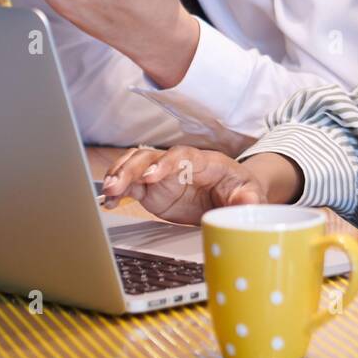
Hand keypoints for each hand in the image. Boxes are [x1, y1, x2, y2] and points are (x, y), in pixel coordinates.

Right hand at [101, 145, 301, 225]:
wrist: (231, 196)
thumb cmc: (240, 189)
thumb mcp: (250, 193)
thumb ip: (247, 198)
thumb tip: (247, 202)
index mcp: (204, 162)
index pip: (182, 155)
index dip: (164, 163)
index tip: (151, 176)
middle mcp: (179, 164)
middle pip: (151, 157)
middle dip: (131, 168)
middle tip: (115, 184)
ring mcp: (163, 176)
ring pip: (136, 166)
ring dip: (119, 175)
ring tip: (107, 190)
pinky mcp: (152, 189)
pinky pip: (130, 185)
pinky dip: (118, 191)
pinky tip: (108, 201)